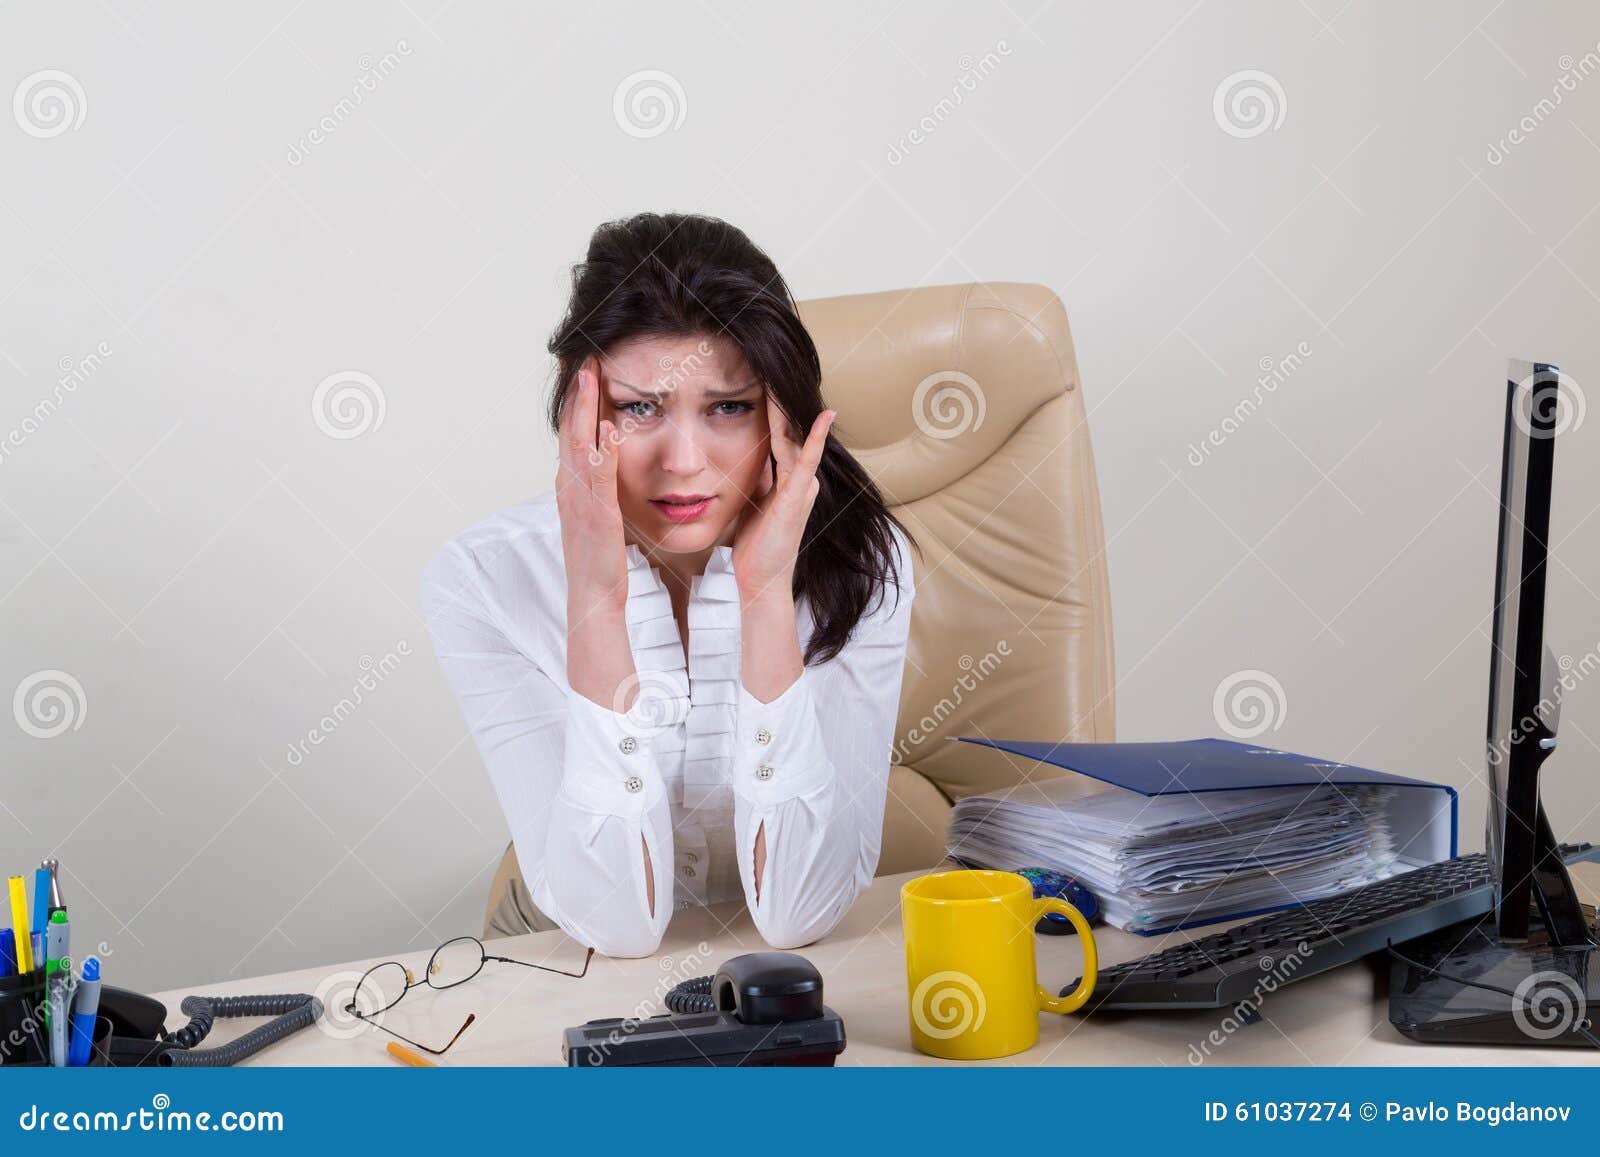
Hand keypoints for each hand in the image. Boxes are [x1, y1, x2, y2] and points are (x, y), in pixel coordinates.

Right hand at [555, 355, 628, 620]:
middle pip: (569, 429)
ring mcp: (579, 501)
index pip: (572, 432)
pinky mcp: (597, 517)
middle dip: (576, 392)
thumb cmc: (603, 560)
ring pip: (577, 445)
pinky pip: (597, 479)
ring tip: (590, 374)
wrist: (595, 599)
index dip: (576, 399)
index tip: (586, 366)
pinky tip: (609, 428)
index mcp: (573, 485)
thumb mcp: (600, 514)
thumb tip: (610, 457)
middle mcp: (570, 487)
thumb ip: (602, 485)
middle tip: (584, 354)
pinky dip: (600, 451)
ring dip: (583, 409)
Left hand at [731, 395, 834, 604]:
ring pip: (796, 439)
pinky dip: (815, 438)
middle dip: (778, 401)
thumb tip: (751, 457)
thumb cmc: (757, 546)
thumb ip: (759, 479)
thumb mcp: (755, 502)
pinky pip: (807, 461)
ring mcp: (802, 487)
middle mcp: (801, 479)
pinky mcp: (797, 497)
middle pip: (789, 432)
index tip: (761, 379)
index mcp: (790, 480)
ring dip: (788, 410)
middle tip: (768, 367)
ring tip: (780, 378)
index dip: (772, 408)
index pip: (780, 435)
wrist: (761, 580)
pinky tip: (824, 417)